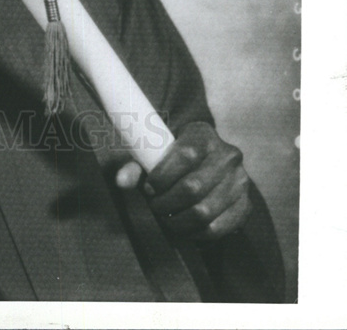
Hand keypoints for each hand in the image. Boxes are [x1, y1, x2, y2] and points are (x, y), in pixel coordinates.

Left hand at [115, 121, 251, 241]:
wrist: (208, 164)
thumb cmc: (175, 158)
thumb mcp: (157, 152)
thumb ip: (137, 165)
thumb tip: (121, 182)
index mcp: (204, 134)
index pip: (185, 155)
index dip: (163, 176)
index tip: (149, 187)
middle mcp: (228, 155)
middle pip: (193, 187)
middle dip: (167, 202)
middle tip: (156, 206)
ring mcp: (241, 181)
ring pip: (204, 211)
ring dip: (178, 221)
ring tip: (166, 217)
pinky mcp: (246, 205)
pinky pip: (218, 228)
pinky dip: (195, 233)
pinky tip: (184, 227)